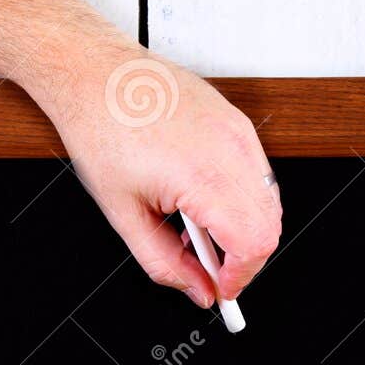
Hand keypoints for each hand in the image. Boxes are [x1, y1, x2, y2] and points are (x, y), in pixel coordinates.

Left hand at [39, 41, 280, 306]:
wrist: (94, 75)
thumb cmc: (101, 130)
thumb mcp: (125, 215)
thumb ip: (166, 264)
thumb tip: (198, 289)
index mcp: (202, 175)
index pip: (253, 243)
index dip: (240, 276)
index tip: (222, 289)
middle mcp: (229, 149)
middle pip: (269, 227)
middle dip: (245, 258)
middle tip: (211, 269)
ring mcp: (237, 132)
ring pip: (270, 203)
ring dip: (244, 229)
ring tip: (197, 230)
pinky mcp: (237, 122)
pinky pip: (259, 176)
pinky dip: (242, 201)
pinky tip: (204, 202)